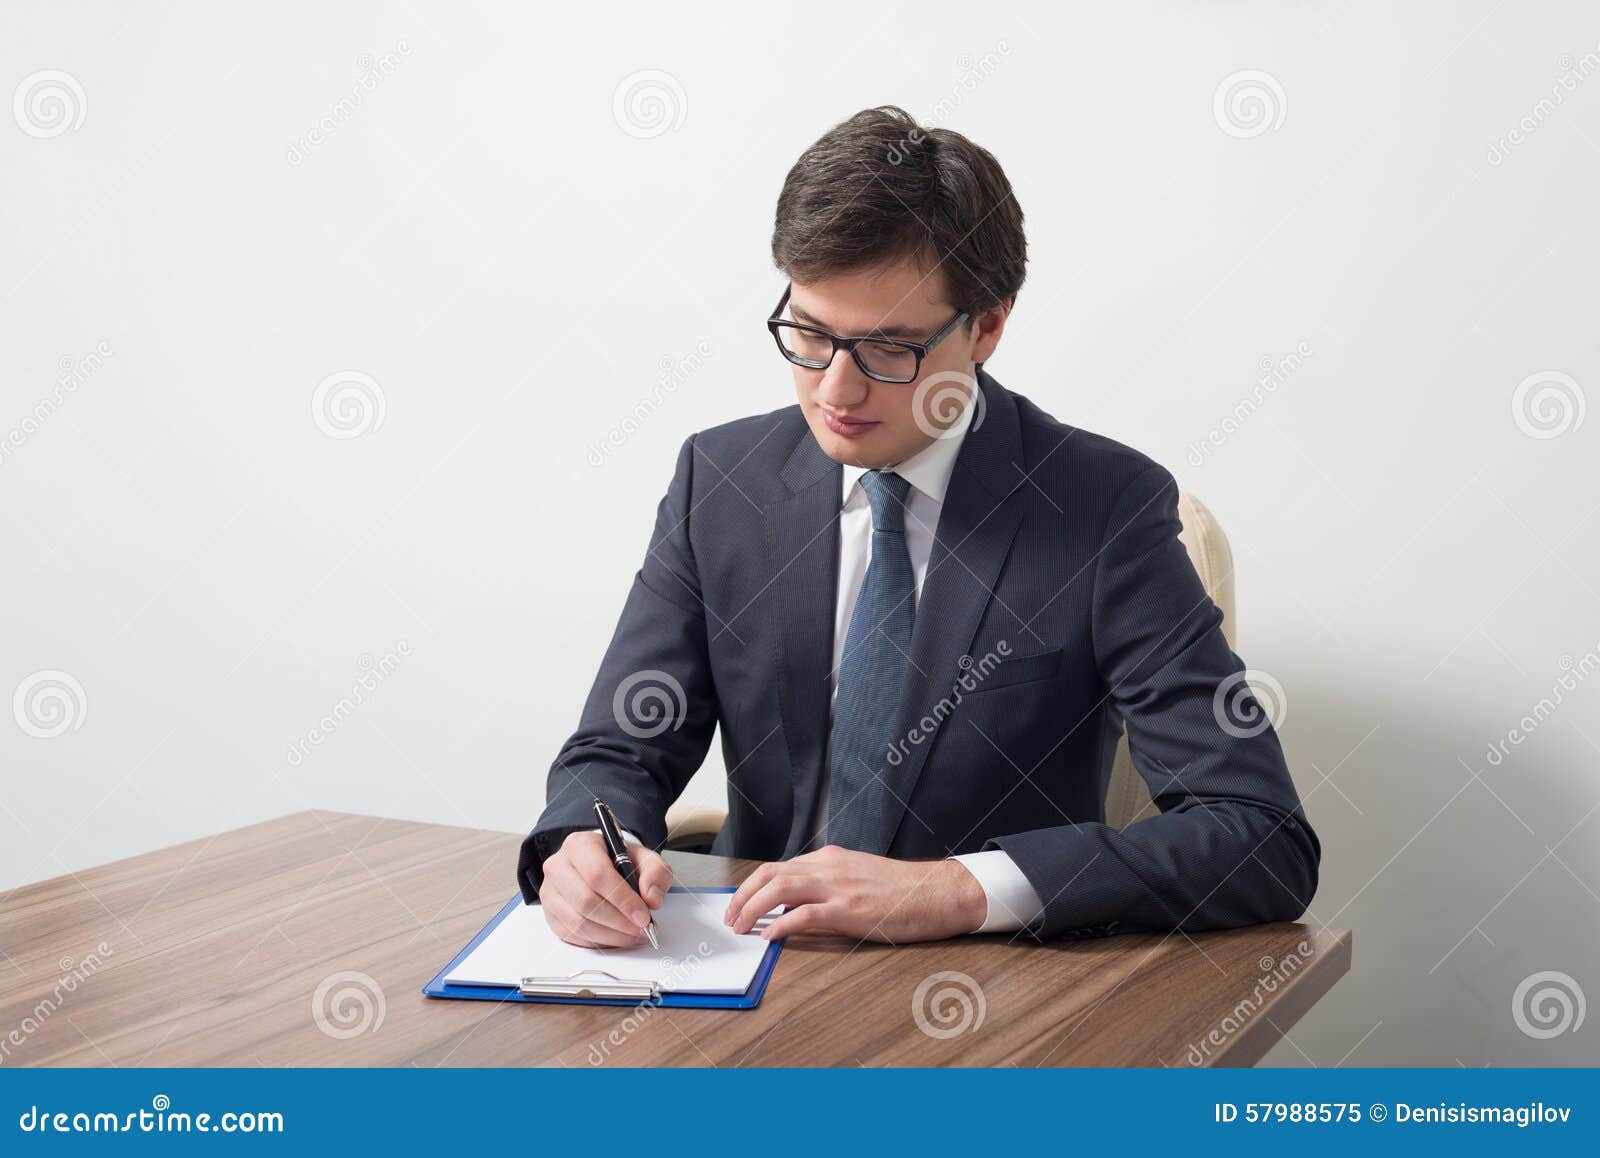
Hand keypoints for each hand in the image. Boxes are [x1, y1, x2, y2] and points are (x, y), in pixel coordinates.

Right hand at [539, 830, 673, 947]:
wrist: (600, 865)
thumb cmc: (619, 860)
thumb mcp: (644, 858)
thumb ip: (655, 873)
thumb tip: (652, 898)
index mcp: (580, 845)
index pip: (597, 874)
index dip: (622, 900)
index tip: (643, 916)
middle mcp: (558, 866)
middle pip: (586, 902)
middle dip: (619, 922)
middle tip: (642, 929)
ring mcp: (550, 892)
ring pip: (578, 923)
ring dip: (611, 936)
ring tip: (634, 935)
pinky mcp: (550, 914)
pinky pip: (572, 935)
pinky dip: (598, 942)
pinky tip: (617, 938)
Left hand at [723, 846, 986, 942]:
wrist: (936, 893)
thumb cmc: (902, 890)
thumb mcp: (859, 876)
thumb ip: (829, 883)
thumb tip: (798, 904)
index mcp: (829, 858)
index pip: (779, 867)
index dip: (752, 886)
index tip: (740, 904)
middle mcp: (828, 867)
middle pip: (769, 874)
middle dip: (742, 896)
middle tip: (730, 919)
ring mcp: (838, 887)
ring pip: (779, 888)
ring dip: (752, 909)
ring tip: (741, 928)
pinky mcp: (849, 910)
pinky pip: (804, 915)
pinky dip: (781, 926)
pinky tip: (770, 938)